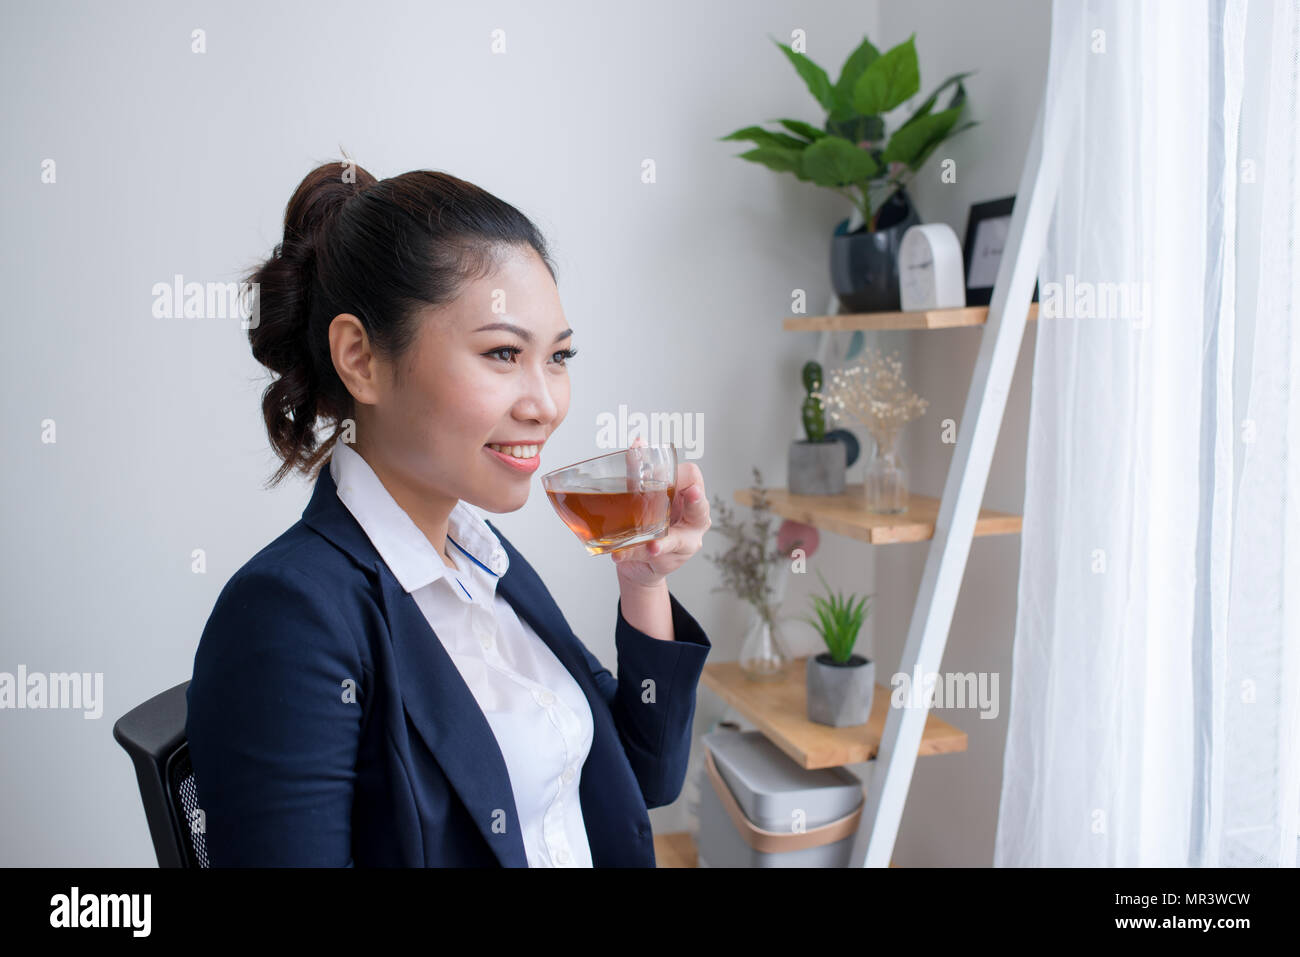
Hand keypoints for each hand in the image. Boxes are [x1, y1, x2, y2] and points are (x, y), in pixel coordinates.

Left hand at [610, 437, 710, 588]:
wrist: (638, 558)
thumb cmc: (650, 520)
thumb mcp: (645, 494)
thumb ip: (642, 470)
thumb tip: (639, 442)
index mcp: (688, 498)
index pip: (693, 478)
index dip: (683, 474)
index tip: (670, 473)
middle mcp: (693, 521)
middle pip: (700, 509)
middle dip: (696, 502)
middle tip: (692, 494)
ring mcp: (684, 544)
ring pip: (677, 540)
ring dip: (663, 541)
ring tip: (652, 545)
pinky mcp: (665, 560)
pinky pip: (650, 556)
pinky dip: (634, 554)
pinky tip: (620, 554)